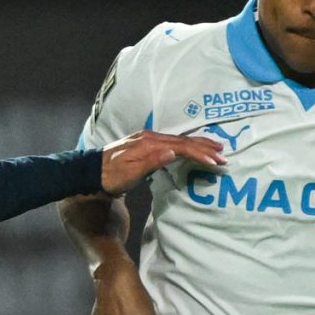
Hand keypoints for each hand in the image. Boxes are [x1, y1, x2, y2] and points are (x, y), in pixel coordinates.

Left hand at [95, 128, 224, 195]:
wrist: (90, 171)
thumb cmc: (110, 177)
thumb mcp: (129, 173)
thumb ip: (152, 162)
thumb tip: (173, 152)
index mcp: (149, 144)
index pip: (181, 147)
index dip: (200, 154)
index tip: (216, 162)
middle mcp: (150, 137)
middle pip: (183, 140)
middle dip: (205, 147)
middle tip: (224, 154)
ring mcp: (148, 139)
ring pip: (179, 140)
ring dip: (198, 144)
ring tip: (215, 148)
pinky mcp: (145, 144)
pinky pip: (172, 142)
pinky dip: (186, 145)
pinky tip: (191, 147)